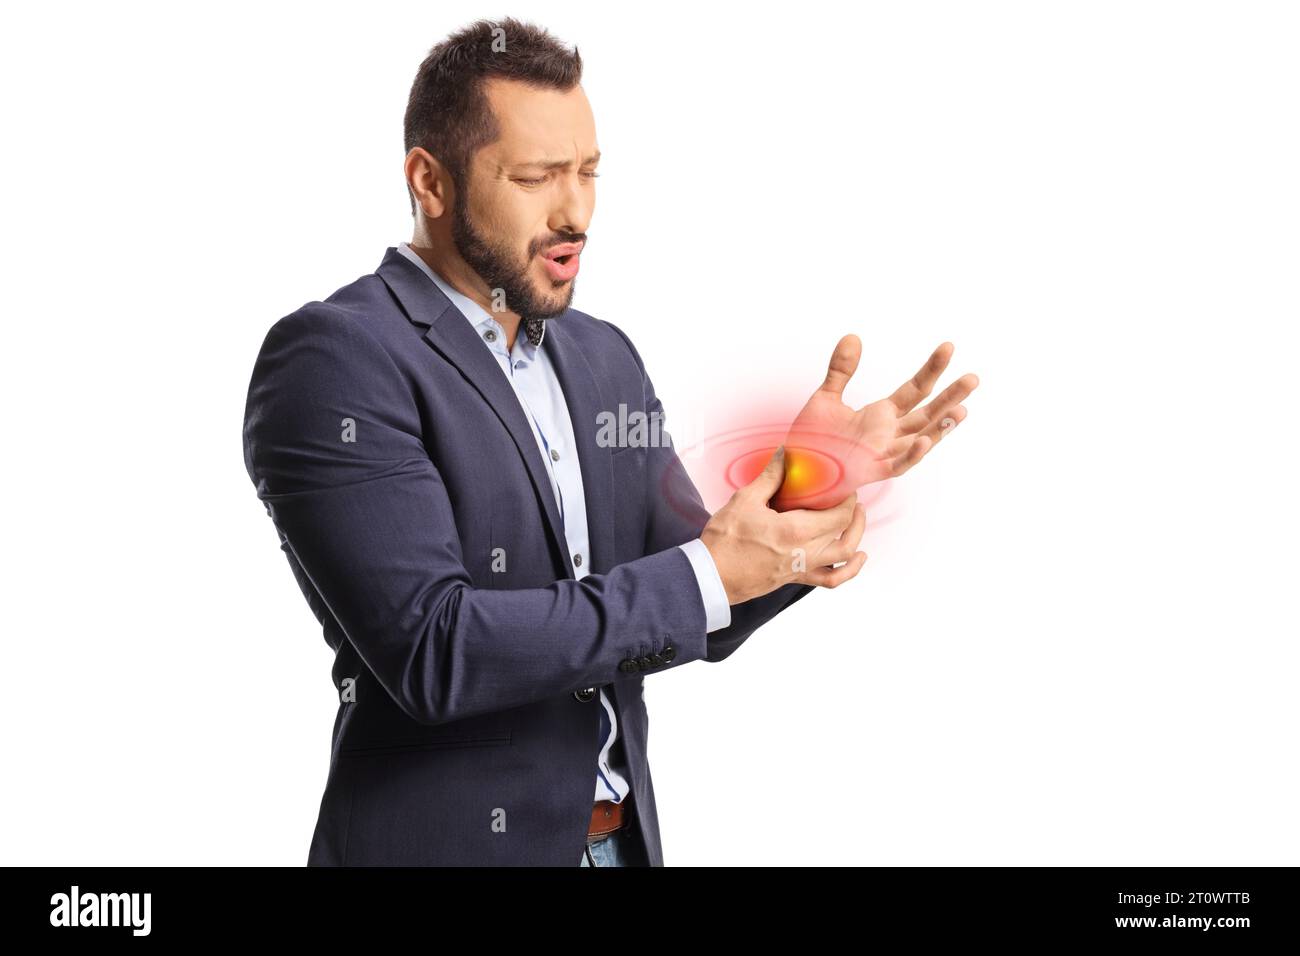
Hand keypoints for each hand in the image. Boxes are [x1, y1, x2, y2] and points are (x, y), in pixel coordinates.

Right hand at [701, 445, 867, 604]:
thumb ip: (770, 476)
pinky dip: (849, 571)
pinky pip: (830, 579)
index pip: (838, 513)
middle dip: (853, 511)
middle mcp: (805, 552)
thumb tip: (785, 453)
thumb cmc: (725, 541)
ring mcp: (802, 568)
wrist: (711, 577)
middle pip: (845, 531)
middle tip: (850, 496)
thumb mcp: (745, 501)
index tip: (845, 484)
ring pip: (844, 556)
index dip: (848, 497)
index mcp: (796, 530)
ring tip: (857, 521)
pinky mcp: (795, 578)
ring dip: (856, 537)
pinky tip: (856, 559)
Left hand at [772, 336, 978, 511]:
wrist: (796, 471)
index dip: (932, 369)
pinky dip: (911, 454)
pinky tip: (924, 440)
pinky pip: (897, 464)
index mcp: (882, 414)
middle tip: (973, 379)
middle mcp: (889, 433)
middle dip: (950, 397)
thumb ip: (841, 370)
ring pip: (920, 438)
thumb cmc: (813, 439)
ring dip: (940, 427)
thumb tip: (853, 336)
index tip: (948, 347)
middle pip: (927, 412)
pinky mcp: (870, 471)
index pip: (915, 389)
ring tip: (961, 410)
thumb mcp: (825, 397)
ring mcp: (883, 453)